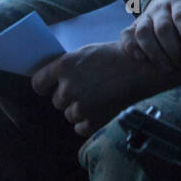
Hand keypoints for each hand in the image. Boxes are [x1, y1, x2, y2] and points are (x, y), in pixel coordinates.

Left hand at [29, 41, 180, 137]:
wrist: (142, 71)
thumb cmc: (117, 58)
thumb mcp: (87, 53)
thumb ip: (68, 67)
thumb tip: (54, 79)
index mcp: (64, 66)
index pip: (37, 83)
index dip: (44, 86)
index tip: (49, 87)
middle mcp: (68, 87)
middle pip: (56, 101)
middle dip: (69, 97)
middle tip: (88, 89)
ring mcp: (80, 106)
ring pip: (69, 114)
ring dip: (80, 110)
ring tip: (99, 98)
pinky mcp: (92, 122)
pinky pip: (80, 127)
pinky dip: (89, 122)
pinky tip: (101, 109)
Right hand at [119, 0, 180, 69]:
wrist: (170, 3)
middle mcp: (161, 6)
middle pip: (163, 28)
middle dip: (173, 50)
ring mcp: (145, 16)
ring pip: (143, 33)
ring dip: (155, 54)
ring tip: (168, 68)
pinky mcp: (132, 26)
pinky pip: (126, 37)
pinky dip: (133, 50)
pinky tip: (143, 61)